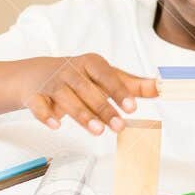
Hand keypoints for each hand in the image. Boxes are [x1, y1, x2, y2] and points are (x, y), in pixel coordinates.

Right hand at [21, 54, 156, 133]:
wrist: (36, 74)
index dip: (119, 91)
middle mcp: (71, 70)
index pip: (107, 76)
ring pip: (67, 99)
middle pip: (89, 90)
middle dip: (104, 109)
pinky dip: (46, 115)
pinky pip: (39, 105)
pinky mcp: (34, 96)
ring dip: (82, 115)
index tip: (132, 107)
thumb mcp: (105, 77)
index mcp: (91, 64)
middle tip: (119, 126)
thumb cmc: (78, 76)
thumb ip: (131, 84)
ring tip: (97, 131)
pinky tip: (56, 125)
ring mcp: (51, 82)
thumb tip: (161, 88)